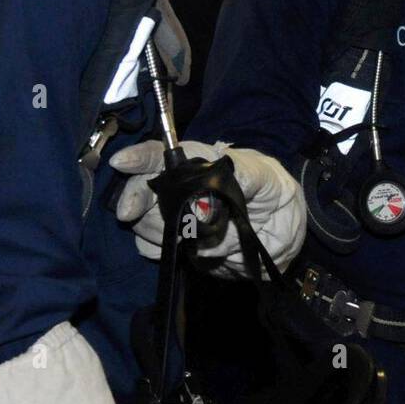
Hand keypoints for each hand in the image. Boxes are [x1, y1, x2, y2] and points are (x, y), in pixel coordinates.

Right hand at [109, 139, 305, 278]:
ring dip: (155, 229)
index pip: (162, 154)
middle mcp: (181, 188)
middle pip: (143, 189)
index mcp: (200, 164)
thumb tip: (213, 189)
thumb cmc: (275, 193)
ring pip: (143, 220)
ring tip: (186, 234)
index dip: (140, 157)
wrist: (283, 234)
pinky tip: (178, 247)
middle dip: (136, 200)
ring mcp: (177, 216)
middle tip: (133, 212)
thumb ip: (245, 178)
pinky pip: (153, 247)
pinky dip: (158, 249)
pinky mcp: (179, 244)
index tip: (121, 163)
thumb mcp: (269, 179)